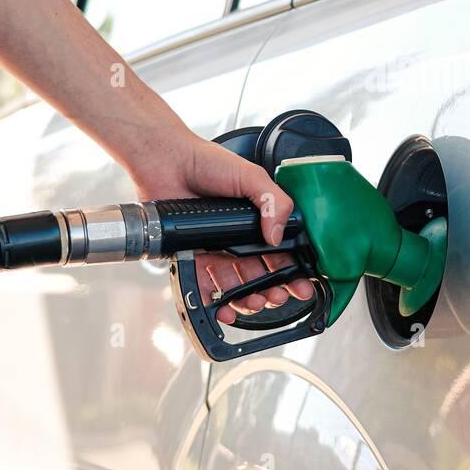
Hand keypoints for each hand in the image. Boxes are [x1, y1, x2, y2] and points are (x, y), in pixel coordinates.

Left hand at [127, 129, 312, 322]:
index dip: (293, 272)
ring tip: (251, 302)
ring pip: (237, 286)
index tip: (301, 286)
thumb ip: (274, 202)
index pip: (282, 253)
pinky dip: (213, 301)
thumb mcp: (251, 176)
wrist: (167, 162)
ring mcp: (217, 249)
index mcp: (259, 221)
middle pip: (262, 275)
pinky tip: (223, 308)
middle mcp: (239, 238)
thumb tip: (278, 235)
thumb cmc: (206, 162)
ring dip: (247, 301)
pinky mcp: (192, 256)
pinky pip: (204, 285)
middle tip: (276, 296)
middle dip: (272, 291)